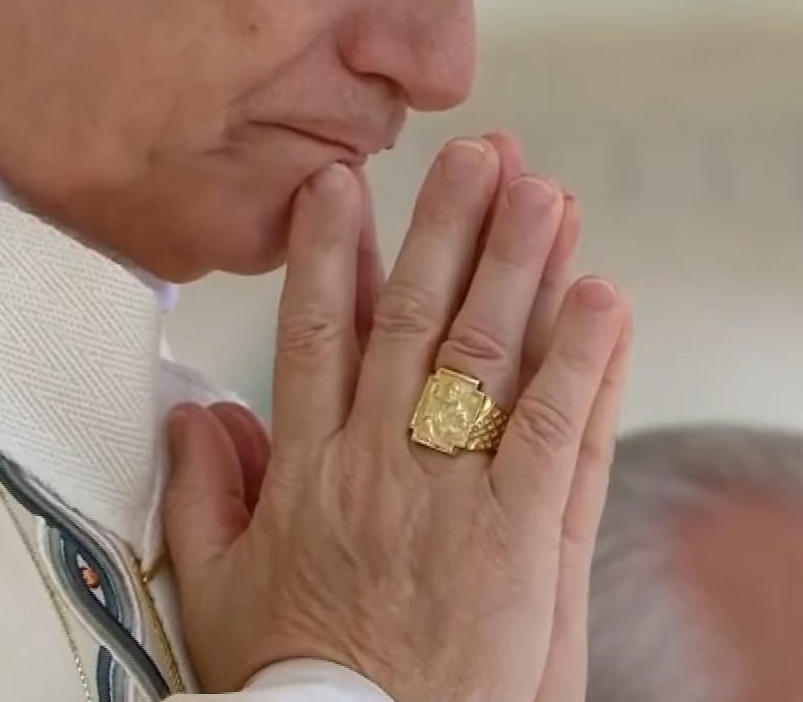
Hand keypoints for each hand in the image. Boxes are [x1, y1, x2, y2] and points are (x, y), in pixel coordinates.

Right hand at [164, 138, 630, 700]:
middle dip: (447, 228)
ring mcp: (453, 495)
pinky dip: (584, 359)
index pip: (317, 334)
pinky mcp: (521, 539)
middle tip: (478, 153)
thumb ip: (204, 494)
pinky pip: (555, 431)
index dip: (332, 252)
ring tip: (547, 192)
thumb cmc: (293, 686)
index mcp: (308, 469)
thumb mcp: (216, 591)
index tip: (342, 183)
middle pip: (416, 320)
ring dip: (521, 266)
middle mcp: (380, 462)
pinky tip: (605, 297)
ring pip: (488, 354)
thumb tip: (197, 410)